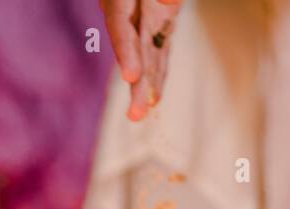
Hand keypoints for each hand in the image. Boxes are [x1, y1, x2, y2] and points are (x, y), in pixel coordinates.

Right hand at [101, 0, 182, 120]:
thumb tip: (169, 3)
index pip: (120, 27)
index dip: (125, 52)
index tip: (131, 77)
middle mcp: (125, 13)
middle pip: (131, 51)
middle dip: (136, 84)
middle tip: (136, 115)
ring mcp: (140, 19)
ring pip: (144, 57)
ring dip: (145, 87)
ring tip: (140, 115)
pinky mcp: (157, 23)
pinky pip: (157, 52)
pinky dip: (158, 74)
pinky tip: (155, 98)